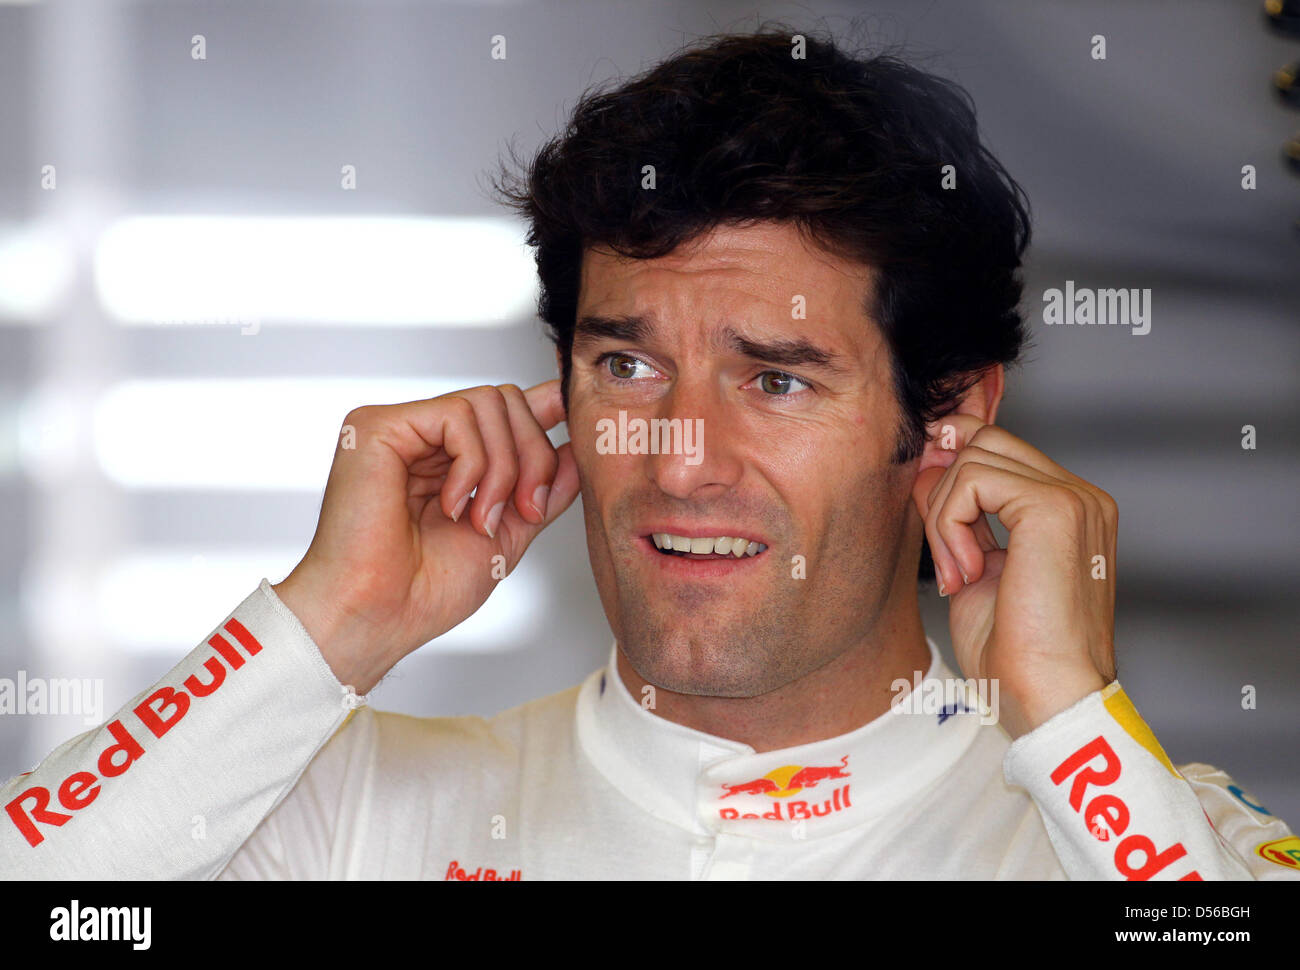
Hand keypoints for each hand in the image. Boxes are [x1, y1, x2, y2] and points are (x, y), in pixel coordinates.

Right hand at [273, 380, 579, 693]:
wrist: (381, 617)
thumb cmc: (426, 590)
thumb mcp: (508, 535)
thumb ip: (541, 490)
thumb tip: (574, 449)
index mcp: (447, 460)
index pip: (505, 411)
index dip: (545, 408)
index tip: (577, 415)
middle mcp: (421, 437)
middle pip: (507, 401)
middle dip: (532, 457)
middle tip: (525, 511)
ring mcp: (399, 428)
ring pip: (489, 402)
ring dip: (504, 468)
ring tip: (482, 518)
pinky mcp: (378, 426)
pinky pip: (458, 415)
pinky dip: (473, 465)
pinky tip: (452, 506)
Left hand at [911, 415, 1115, 737]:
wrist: (1046, 697)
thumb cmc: (1014, 652)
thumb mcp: (971, 565)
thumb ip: (957, 512)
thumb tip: (928, 462)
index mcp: (1069, 509)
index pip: (999, 447)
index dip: (950, 464)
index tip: (926, 507)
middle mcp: (1081, 496)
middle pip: (984, 439)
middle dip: (942, 491)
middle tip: (945, 559)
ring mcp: (1073, 498)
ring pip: (972, 458)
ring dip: (944, 519)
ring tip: (959, 576)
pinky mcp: (1054, 508)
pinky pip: (971, 480)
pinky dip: (949, 525)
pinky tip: (966, 573)